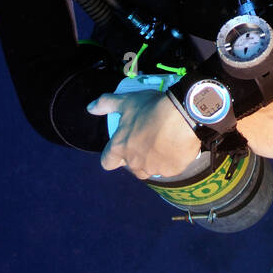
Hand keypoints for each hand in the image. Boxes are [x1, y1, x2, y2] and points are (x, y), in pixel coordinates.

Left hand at [86, 90, 200, 181]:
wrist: (182, 116)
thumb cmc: (151, 108)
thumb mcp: (126, 102)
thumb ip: (106, 104)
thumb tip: (90, 108)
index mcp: (120, 148)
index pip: (107, 162)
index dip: (112, 156)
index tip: (120, 147)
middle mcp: (134, 162)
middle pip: (131, 167)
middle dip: (136, 157)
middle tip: (146, 140)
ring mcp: (154, 168)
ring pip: (150, 169)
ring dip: (153, 160)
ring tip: (163, 143)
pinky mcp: (172, 170)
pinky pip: (169, 168)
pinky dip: (171, 160)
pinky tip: (176, 146)